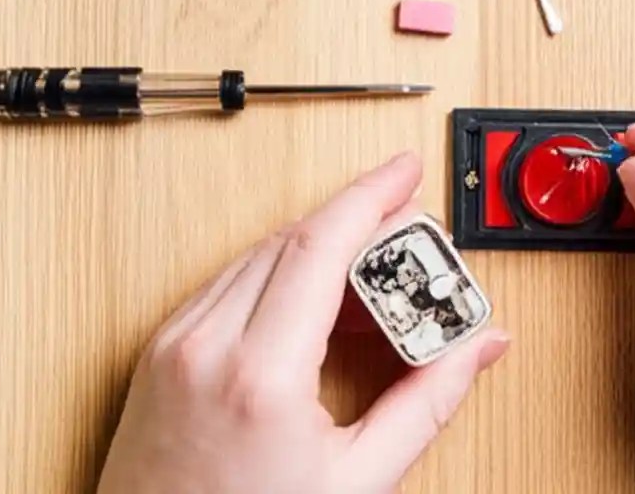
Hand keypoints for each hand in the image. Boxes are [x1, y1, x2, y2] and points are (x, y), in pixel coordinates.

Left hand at [98, 152, 509, 493]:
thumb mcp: (357, 482)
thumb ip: (427, 404)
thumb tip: (477, 349)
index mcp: (258, 375)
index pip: (320, 245)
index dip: (372, 195)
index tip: (406, 171)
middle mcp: (203, 345)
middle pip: (292, 239)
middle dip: (358, 221)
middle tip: (410, 237)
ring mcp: (173, 346)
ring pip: (258, 255)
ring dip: (319, 248)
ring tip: (373, 281)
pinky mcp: (158, 354)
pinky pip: (228, 283)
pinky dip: (280, 275)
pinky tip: (317, 305)